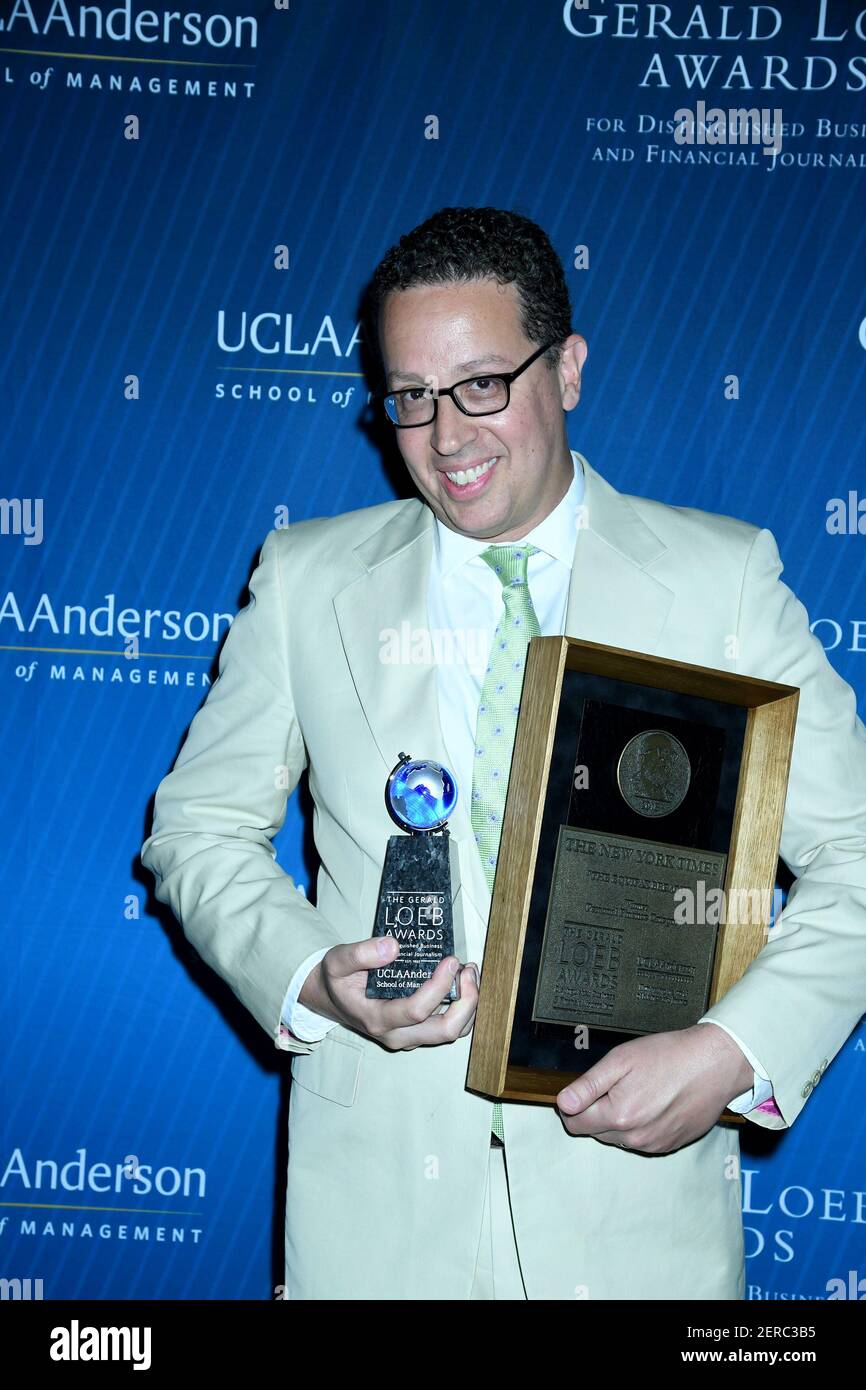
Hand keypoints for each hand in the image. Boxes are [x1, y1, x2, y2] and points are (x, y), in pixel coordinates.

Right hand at [298, 935, 479, 1050]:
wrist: (331, 997)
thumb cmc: (337, 979)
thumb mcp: (337, 961)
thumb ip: (360, 953)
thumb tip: (393, 947)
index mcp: (377, 1019)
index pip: (417, 1011)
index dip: (439, 986)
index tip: (449, 960)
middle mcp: (396, 1034)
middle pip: (445, 1030)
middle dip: (466, 1001)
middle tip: (468, 970)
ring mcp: (409, 1037)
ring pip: (453, 1032)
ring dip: (469, 1005)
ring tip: (469, 973)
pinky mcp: (418, 1033)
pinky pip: (449, 1027)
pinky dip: (464, 1008)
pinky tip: (463, 982)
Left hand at [555, 1023, 753, 1153]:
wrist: (715, 1064)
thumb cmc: (670, 1056)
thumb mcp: (621, 1060)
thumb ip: (588, 1085)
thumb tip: (563, 1103)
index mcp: (619, 1116)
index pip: (575, 1124)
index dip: (573, 1105)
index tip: (581, 1090)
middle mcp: (635, 1138)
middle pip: (596, 1131)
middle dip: (596, 1111)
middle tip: (615, 1083)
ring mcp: (654, 1144)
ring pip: (618, 1137)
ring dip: (619, 1118)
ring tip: (639, 1090)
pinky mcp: (670, 1144)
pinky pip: (641, 1140)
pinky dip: (640, 1124)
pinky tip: (653, 1102)